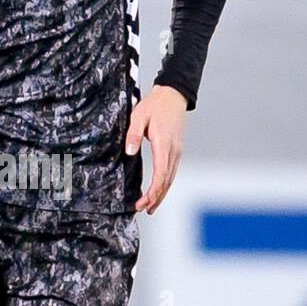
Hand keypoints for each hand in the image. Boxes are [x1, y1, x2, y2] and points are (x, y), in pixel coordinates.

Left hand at [125, 84, 186, 214]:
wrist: (173, 95)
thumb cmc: (154, 105)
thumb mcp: (138, 116)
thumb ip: (133, 135)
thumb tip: (129, 152)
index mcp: (164, 144)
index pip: (161, 174)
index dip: (153, 192)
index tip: (143, 202)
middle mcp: (173, 151)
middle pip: (167, 181)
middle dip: (156, 198)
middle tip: (143, 210)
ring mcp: (177, 151)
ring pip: (170, 179)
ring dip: (161, 194)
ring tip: (150, 207)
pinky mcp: (176, 151)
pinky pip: (172, 172)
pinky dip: (165, 185)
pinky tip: (158, 191)